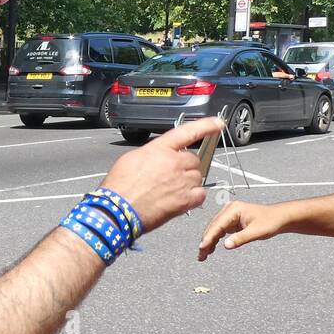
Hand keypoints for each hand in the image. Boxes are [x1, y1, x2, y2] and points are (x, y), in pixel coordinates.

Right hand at [100, 117, 219, 233]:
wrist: (117, 210)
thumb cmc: (119, 188)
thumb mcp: (132, 158)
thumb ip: (152, 153)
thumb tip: (160, 156)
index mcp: (160, 149)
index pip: (188, 132)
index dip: (206, 126)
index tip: (217, 124)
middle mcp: (174, 162)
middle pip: (194, 159)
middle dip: (186, 167)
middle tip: (171, 177)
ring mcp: (181, 181)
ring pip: (198, 177)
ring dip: (189, 182)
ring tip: (170, 191)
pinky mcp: (185, 200)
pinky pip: (201, 194)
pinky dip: (194, 197)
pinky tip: (180, 200)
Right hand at [197, 200, 287, 260]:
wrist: (280, 217)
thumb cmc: (271, 220)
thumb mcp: (256, 231)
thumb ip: (240, 239)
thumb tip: (226, 245)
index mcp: (234, 209)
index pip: (217, 224)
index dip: (208, 237)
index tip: (202, 247)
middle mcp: (229, 210)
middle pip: (213, 227)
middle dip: (206, 241)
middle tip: (200, 255)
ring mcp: (229, 215)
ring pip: (214, 230)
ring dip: (208, 242)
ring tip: (203, 255)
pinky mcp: (231, 221)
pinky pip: (219, 231)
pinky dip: (215, 240)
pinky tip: (210, 249)